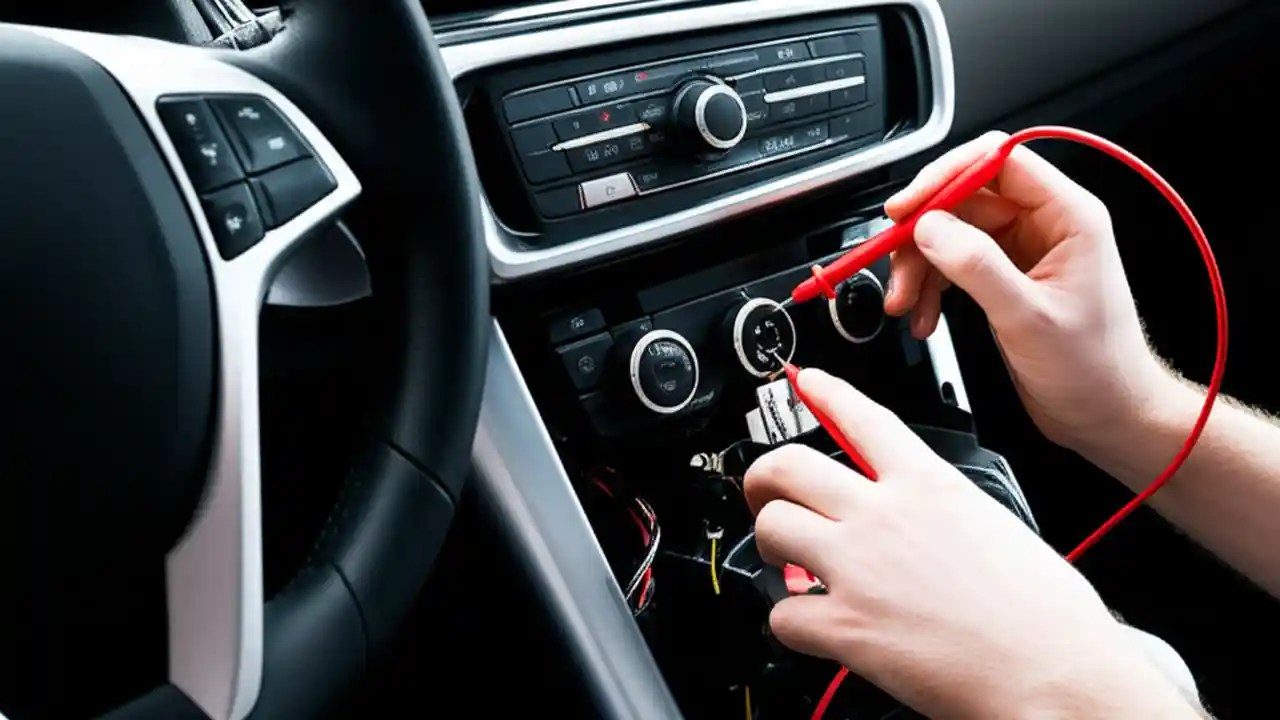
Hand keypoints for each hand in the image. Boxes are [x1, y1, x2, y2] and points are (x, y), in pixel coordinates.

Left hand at [744, 369, 1198, 718]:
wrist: (1058, 674)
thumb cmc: (1048, 615)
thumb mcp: (999, 526)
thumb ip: (943, 511)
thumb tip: (921, 523)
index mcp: (930, 486)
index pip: (862, 418)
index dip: (825, 394)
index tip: (805, 383)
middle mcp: (884, 516)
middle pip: (789, 466)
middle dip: (762, 479)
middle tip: (764, 495)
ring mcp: (858, 567)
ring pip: (770, 528)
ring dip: (770, 546)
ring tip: (786, 562)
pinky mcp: (845, 626)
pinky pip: (782, 615)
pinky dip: (788, 622)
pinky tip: (811, 626)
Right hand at [883, 131, 1173, 452]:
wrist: (1108, 415)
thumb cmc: (1094, 370)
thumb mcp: (1029, 318)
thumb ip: (977, 267)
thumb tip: (930, 227)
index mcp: (1068, 216)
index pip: (997, 161)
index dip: (945, 176)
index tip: (906, 208)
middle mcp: (1045, 225)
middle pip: (963, 198)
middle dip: (921, 233)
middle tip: (895, 265)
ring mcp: (1022, 251)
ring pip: (950, 233)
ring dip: (919, 266)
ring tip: (906, 305)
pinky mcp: (1004, 278)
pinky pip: (953, 264)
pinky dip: (929, 287)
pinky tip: (924, 315)